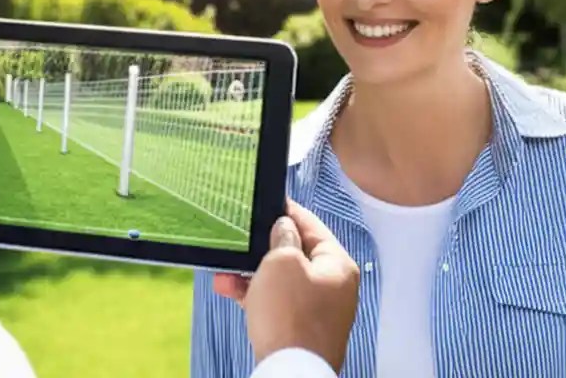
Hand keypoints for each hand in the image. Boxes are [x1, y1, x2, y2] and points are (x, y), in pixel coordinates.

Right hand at [221, 199, 359, 371]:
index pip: (313, 227)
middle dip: (264, 248)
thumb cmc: (291, 317)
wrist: (290, 370)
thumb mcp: (282, 262)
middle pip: (295, 254)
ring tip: (227, 269)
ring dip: (252, 272)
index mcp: (338, 265)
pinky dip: (254, 294)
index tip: (271, 203)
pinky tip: (229, 288)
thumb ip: (283, 237)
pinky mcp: (300, 328)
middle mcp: (332, 286)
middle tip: (245, 239)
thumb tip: (283, 228)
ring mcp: (317, 309)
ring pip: (281, 280)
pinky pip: (275, 302)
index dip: (289, 212)